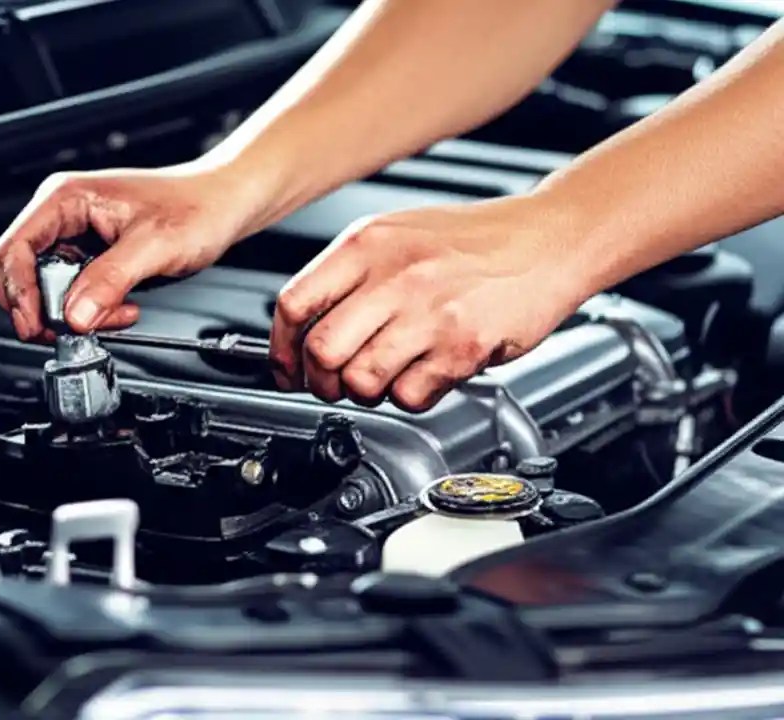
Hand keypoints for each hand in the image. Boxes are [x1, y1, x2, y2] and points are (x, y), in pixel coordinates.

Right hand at [0, 162, 255, 339]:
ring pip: (42, 289)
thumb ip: (110, 280)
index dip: (18, 291)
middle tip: (67, 329)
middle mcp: (61, 216)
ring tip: (111, 313)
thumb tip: (74, 315)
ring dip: (71, 313)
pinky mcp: (88, 259)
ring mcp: (72, 238)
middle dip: (40, 307)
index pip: (14, 248)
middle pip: (16, 272)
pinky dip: (89, 311)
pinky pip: (69, 294)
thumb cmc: (195, 207)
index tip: (35, 323)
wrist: (222, 205)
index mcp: (65, 198)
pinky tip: (119, 308)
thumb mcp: (153, 246)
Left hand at [270, 196, 589, 410]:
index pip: (294, 305)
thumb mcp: (396, 235)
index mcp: (366, 244)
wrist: (549, 238)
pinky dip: (410, 396)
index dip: (283, 348)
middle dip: (320, 381)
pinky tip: (422, 375)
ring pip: (361, 380)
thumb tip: (302, 327)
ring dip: (365, 392)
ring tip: (383, 378)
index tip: (288, 368)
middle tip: (333, 384)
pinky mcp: (463, 345)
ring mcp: (430, 312)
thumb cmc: (473, 240)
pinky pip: (410, 395)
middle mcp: (394, 276)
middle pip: (322, 350)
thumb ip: (348, 275)